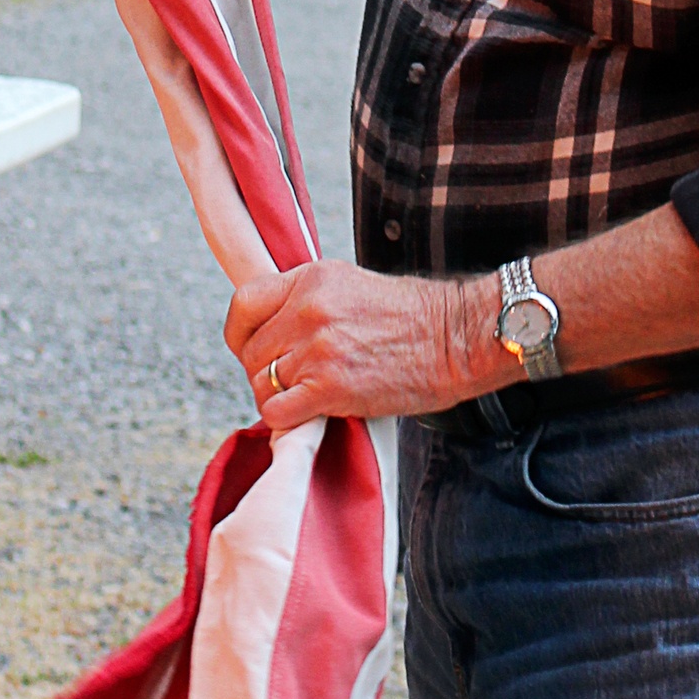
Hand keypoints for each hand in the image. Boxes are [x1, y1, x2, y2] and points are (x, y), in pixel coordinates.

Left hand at [225, 260, 495, 435]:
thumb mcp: (350, 285)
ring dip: (277, 397)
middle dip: (265, 371)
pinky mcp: (330, 387)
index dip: (240, 334)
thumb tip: (273, 329)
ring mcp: (317, 348)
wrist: (457, 337)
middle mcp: (307, 309)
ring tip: (308, 399)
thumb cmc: (413, 316)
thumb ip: (306, 301)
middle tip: (292, 381)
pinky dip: (287, 421)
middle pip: (251, 351)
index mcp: (310, 278)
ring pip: (262, 382)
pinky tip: (311, 416)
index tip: (252, 350)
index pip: (243, 304)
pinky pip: (277, 412)